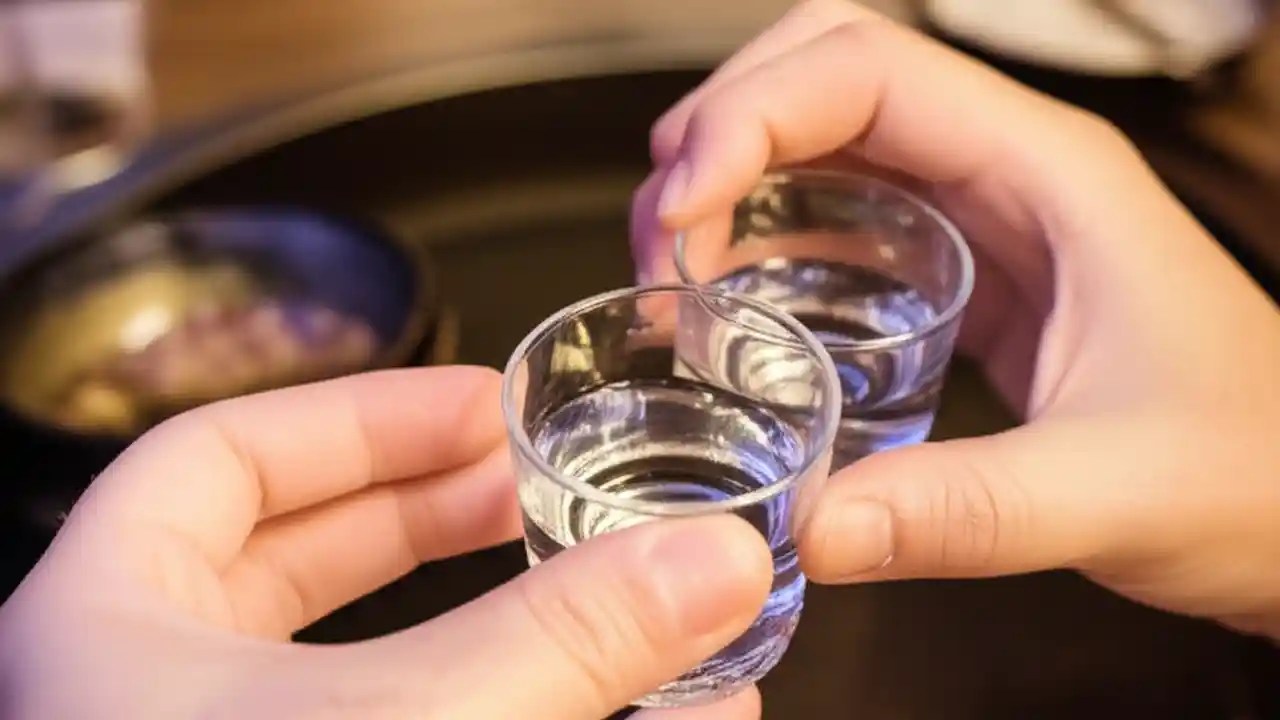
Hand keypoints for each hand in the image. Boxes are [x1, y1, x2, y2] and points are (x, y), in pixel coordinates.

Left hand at [0, 367, 771, 718]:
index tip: (476, 406)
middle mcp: (147, 699)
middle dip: (431, 514)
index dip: (358, 418)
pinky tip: (629, 718)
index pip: (220, 460)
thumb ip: (561, 643)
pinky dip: (512, 716)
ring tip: (591, 583)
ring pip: (362, 671)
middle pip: (294, 557)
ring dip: (485, 625)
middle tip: (540, 485)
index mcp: (108, 625)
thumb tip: (711, 561)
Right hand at [632, 1, 1279, 639]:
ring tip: (677, 272)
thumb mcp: (1114, 492)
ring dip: (733, 179)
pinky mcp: (961, 273)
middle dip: (723, 129)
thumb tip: (812, 528)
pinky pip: (842, 216)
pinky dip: (767, 238)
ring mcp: (980, 215)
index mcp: (1047, 171)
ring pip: (826, 136)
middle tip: (664, 234)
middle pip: (828, 70)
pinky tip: (734, 303)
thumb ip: (964, 511)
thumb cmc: (1257, 473)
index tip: (682, 207)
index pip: (868, 68)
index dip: (753, 115)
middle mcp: (1004, 169)